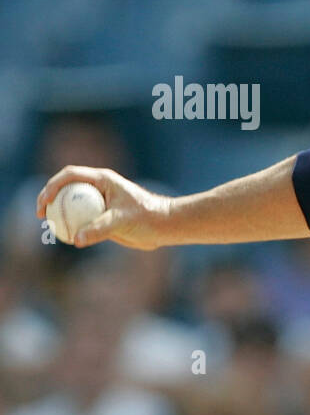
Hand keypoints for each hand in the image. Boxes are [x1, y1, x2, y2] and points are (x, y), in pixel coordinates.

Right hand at [36, 166, 170, 249]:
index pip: (71, 175)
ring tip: (48, 225)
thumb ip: (100, 228)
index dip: (53, 185)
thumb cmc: (148, 218)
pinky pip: (81, 219)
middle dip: (49, 197)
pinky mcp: (101, 216)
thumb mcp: (123, 221)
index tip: (46, 200)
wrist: (164, 227)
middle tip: (40, 214)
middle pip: (66, 188)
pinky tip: (65, 237)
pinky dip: (71, 226)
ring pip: (71, 205)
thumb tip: (77, 239)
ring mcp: (99, 202)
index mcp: (103, 180)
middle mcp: (98, 188)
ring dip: (58, 213)